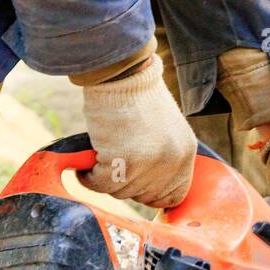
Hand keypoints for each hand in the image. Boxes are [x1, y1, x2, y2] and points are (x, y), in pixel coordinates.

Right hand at [79, 56, 194, 207]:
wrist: (121, 73)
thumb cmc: (136, 95)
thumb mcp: (165, 129)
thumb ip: (163, 156)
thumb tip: (147, 184)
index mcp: (185, 153)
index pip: (174, 196)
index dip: (151, 196)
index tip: (135, 187)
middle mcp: (172, 162)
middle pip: (144, 197)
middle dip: (126, 185)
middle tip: (113, 166)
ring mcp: (149, 165)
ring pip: (122, 192)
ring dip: (106, 180)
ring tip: (99, 159)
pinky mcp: (124, 163)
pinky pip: (101, 186)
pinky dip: (89, 179)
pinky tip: (84, 168)